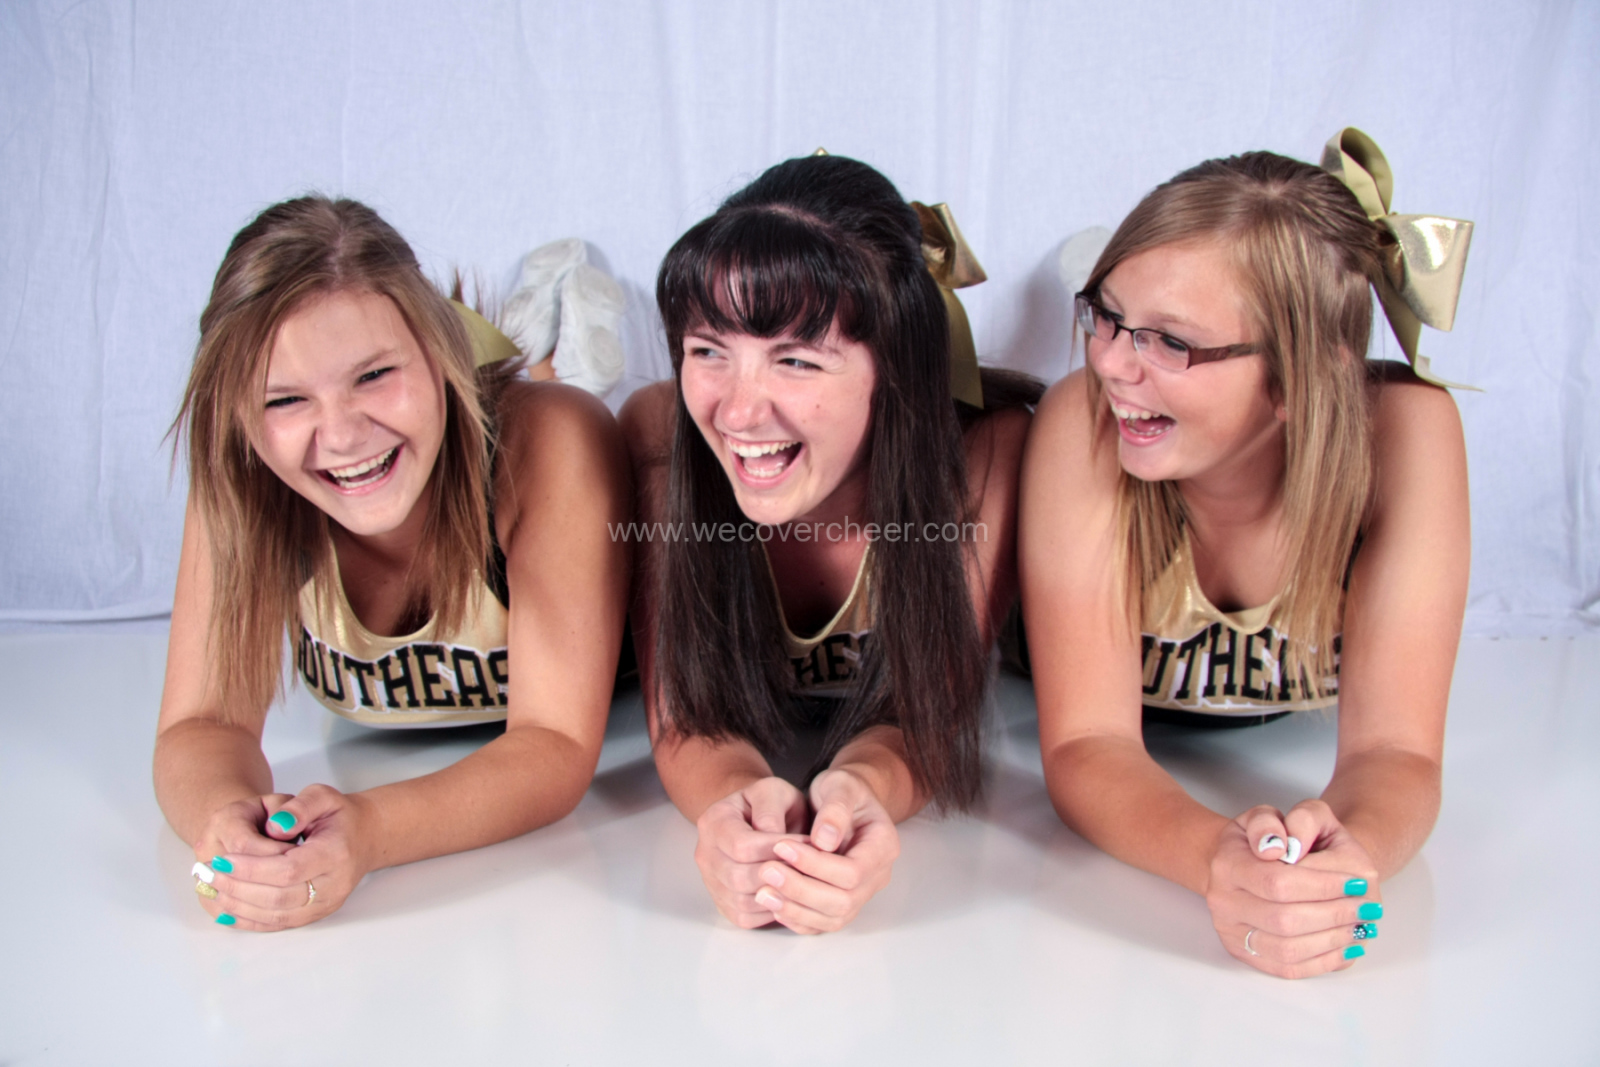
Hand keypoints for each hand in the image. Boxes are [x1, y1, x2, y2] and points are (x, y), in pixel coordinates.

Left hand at [191, 784, 374, 930]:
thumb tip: (275, 826)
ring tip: (214, 889)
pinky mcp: (317, 915)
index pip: (287, 868)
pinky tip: (227, 910)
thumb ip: (299, 806)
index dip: (251, 867)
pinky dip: (250, 920)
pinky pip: (279, 924)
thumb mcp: (323, 796)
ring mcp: (327, 904)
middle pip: (279, 896)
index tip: (223, 859)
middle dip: (239, 887)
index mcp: (336, 854)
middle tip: (210, 874)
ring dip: (240, 905)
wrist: (364, 837)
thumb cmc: (339, 816)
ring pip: (276, 915)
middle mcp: (335, 885)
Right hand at [694, 777, 808, 928]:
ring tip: (802, 879)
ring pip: (741, 901)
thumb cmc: (770, 805)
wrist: (759, 819)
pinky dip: (770, 910)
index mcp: (713, 821)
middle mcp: (705, 853)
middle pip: (738, 877)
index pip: (741, 846)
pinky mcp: (723, 903)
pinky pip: (745, 917)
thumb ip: (771, 810)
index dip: (777, 848)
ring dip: (777, 894)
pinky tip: (789, 893)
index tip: (807, 843)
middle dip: (779, 874)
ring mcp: (711, 881)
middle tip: (808, 867)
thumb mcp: (773, 792)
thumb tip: (775, 841)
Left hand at [752, 768, 899, 934]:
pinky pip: (823, 923)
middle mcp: (877, 876)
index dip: (815, 864)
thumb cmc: (842, 789)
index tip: (780, 847)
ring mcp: (862, 893)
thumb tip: (824, 840)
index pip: (852, 872)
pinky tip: (774, 904)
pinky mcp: (843, 902)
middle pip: (844, 901)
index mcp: (883, 846)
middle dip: (801, 889)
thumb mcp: (841, 785)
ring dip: (796, 909)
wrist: (842, 800)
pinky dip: (798, 918)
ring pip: (833, 918)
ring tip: (762, 892)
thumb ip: (836, 809)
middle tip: (765, 871)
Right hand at [1205, 799, 1382, 977]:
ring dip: (1332, 938)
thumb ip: (1289, 819)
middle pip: (1284, 919)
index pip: (1279, 882)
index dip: (1323, 885)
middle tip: (1366, 905)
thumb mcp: (1278, 813)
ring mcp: (1231, 933)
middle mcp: (1222, 901)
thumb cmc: (1272, 841)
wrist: (1251, 864)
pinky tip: (1347, 943)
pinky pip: (1289, 968)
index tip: (1358, 880)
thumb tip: (1283, 848)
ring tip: (1359, 922)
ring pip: (1288, 949)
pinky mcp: (1246, 955)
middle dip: (1333, 913)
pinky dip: (1324, 960)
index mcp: (1226, 864)